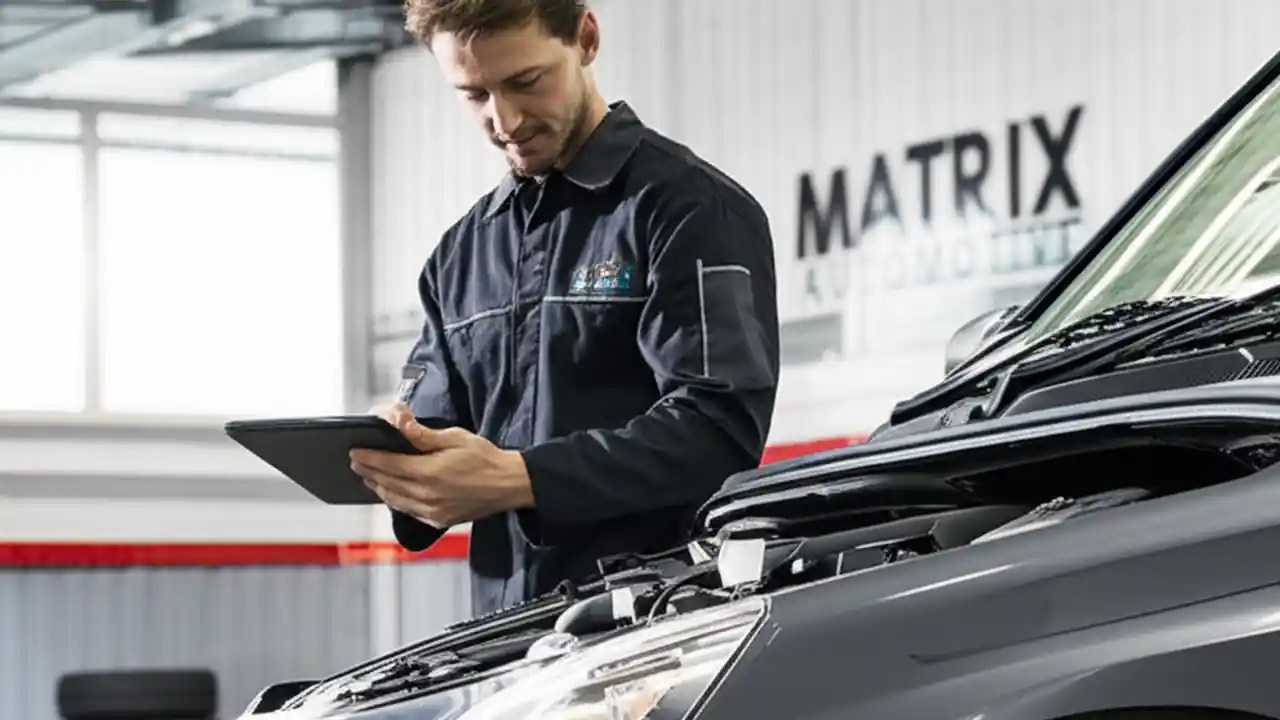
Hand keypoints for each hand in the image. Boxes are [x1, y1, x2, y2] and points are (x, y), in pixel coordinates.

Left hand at [351, 404, 534, 527]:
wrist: (509, 484)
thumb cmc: (486, 459)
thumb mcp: (456, 438)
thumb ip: (424, 436)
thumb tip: (401, 426)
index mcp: (430, 473)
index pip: (389, 465)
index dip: (369, 458)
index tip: (355, 452)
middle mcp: (427, 495)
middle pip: (388, 483)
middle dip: (369, 471)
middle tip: (355, 462)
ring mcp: (432, 511)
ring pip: (395, 500)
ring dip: (378, 487)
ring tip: (367, 477)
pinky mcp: (438, 520)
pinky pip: (408, 511)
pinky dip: (395, 501)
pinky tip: (390, 493)